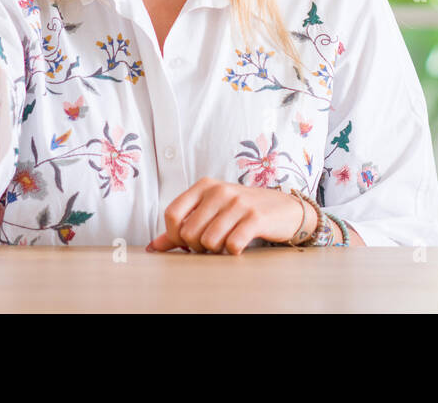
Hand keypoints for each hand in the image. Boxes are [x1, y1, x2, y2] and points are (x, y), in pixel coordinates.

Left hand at [145, 178, 313, 254]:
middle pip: (189, 232)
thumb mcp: (211, 211)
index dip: (175, 235)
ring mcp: (238, 202)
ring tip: (227, 242)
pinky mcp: (255, 217)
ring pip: (208, 241)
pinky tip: (240, 244)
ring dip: (216, 250)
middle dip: (198, 246)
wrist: (284, 209)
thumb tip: (153, 246)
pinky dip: (233, 251)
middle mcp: (219, 190)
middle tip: (212, 243)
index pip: (172, 214)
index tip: (188, 241)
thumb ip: (181, 227)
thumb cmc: (242, 210)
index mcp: (204, 185)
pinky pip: (232, 245)